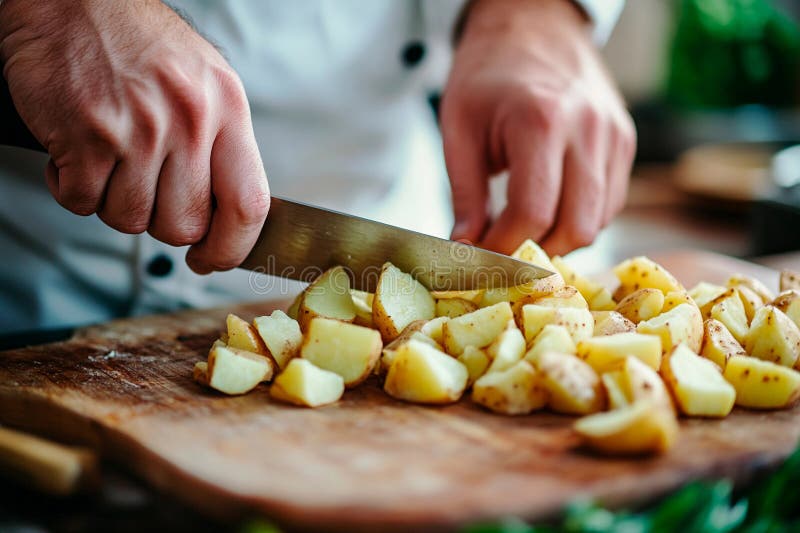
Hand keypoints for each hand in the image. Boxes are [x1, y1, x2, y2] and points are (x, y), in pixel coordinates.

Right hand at [0, 0, 269, 273]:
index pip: (250, 206)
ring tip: (110, 159)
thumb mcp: (205, 83)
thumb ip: (221, 146)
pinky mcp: (86, 136)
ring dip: (113, 202)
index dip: (232, 248)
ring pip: (129, 220)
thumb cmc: (140, 43)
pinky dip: (72, 186)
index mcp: (228, 110)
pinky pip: (80, 201)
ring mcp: (137, 130)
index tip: (211, 258)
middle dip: (161, 224)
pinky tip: (77, 151)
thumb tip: (229, 214)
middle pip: (184, 226)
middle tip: (146, 193)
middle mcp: (189, 121)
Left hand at [442, 0, 634, 255]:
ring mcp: (614, 135)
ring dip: (559, 239)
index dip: (504, 248)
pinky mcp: (625, 140)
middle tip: (504, 252)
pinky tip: (549, 208)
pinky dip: (579, 218)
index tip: (482, 257)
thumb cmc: (487, 74)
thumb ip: (464, 195)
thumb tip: (466, 249)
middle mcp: (588, 130)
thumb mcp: (459, 130)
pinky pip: (610, 202)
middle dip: (537, 253)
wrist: (532, 24)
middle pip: (575, 227)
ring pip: (598, 221)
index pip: (532, 214)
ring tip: (523, 230)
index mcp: (541, 122)